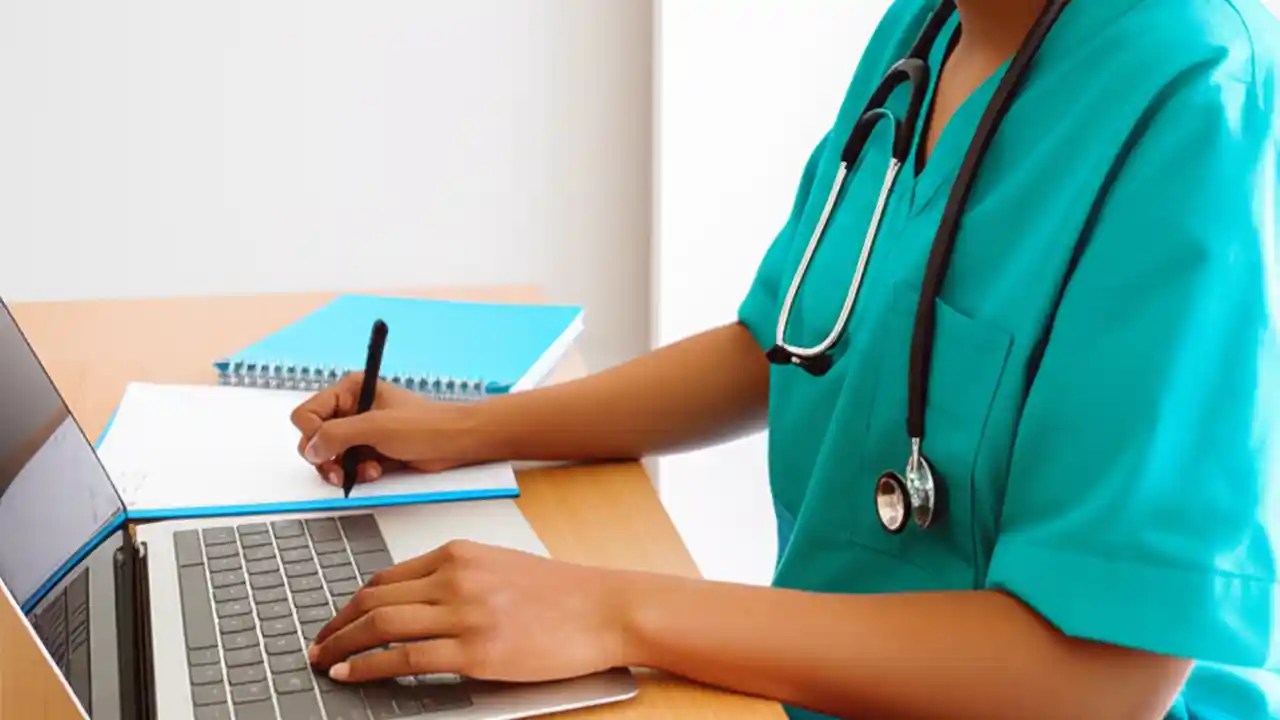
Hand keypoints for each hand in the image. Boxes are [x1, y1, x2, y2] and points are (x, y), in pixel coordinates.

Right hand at [290, 373, 482, 485]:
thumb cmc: (425, 425)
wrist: (455, 442)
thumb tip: (311, 448)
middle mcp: (351, 408)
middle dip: (327, 457)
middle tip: (339, 471)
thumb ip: (338, 435)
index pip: (307, 414)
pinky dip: (357, 473)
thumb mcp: (377, 426)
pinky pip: (347, 465)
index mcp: (350, 390)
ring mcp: (360, 430)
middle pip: (314, 437)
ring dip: (344, 468)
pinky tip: (375, 472)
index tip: (328, 448)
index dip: (313, 435)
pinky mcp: (369, 449)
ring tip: (367, 470)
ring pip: (329, 455)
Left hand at [307, 540, 630, 682]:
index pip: (387, 577)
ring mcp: (465, 614)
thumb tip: (414, 605)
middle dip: (336, 625)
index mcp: (459, 553)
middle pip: (374, 599)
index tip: (338, 621)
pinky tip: (353, 674)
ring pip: (381, 626)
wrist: (604, 609)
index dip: (353, 603)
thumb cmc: (561, 594)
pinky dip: (369, 667)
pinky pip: (405, 658)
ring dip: (343, 646)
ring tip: (325, 662)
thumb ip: (458, 579)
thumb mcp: (501, 568)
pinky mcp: (476, 651)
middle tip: (318, 644)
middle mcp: (455, 577)